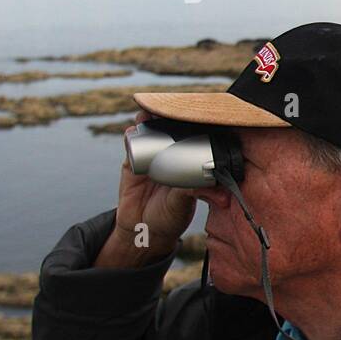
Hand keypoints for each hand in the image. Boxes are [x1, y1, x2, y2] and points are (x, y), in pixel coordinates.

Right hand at [95, 113, 196, 267]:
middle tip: (167, 109)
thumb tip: (210, 185)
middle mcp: (170, 157)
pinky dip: (130, 136)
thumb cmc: (171, 215)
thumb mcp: (184, 202)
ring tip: (148, 115)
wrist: (144, 230)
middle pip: (170, 131)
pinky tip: (132, 130)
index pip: (191, 138)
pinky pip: (130, 145)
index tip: (192, 113)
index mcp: (187, 163)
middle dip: (168, 117)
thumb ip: (193, 192)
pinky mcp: (132, 164)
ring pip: (149, 134)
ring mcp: (150, 158)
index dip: (190, 125)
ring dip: (148, 121)